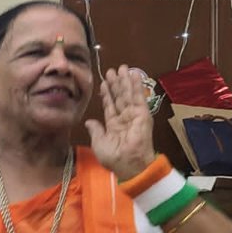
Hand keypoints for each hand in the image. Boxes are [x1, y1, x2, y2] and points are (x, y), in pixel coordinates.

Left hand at [85, 65, 156, 179]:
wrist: (129, 164)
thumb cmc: (114, 157)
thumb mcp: (99, 143)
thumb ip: (95, 130)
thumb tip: (89, 121)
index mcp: (113, 125)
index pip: (110, 105)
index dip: (107, 93)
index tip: (104, 82)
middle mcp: (124, 118)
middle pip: (119, 96)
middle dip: (116, 83)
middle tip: (113, 69)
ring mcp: (134, 115)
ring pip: (127, 94)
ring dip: (125, 80)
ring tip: (122, 67)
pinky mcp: (142, 114)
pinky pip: (138, 97)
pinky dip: (136, 86)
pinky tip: (134, 74)